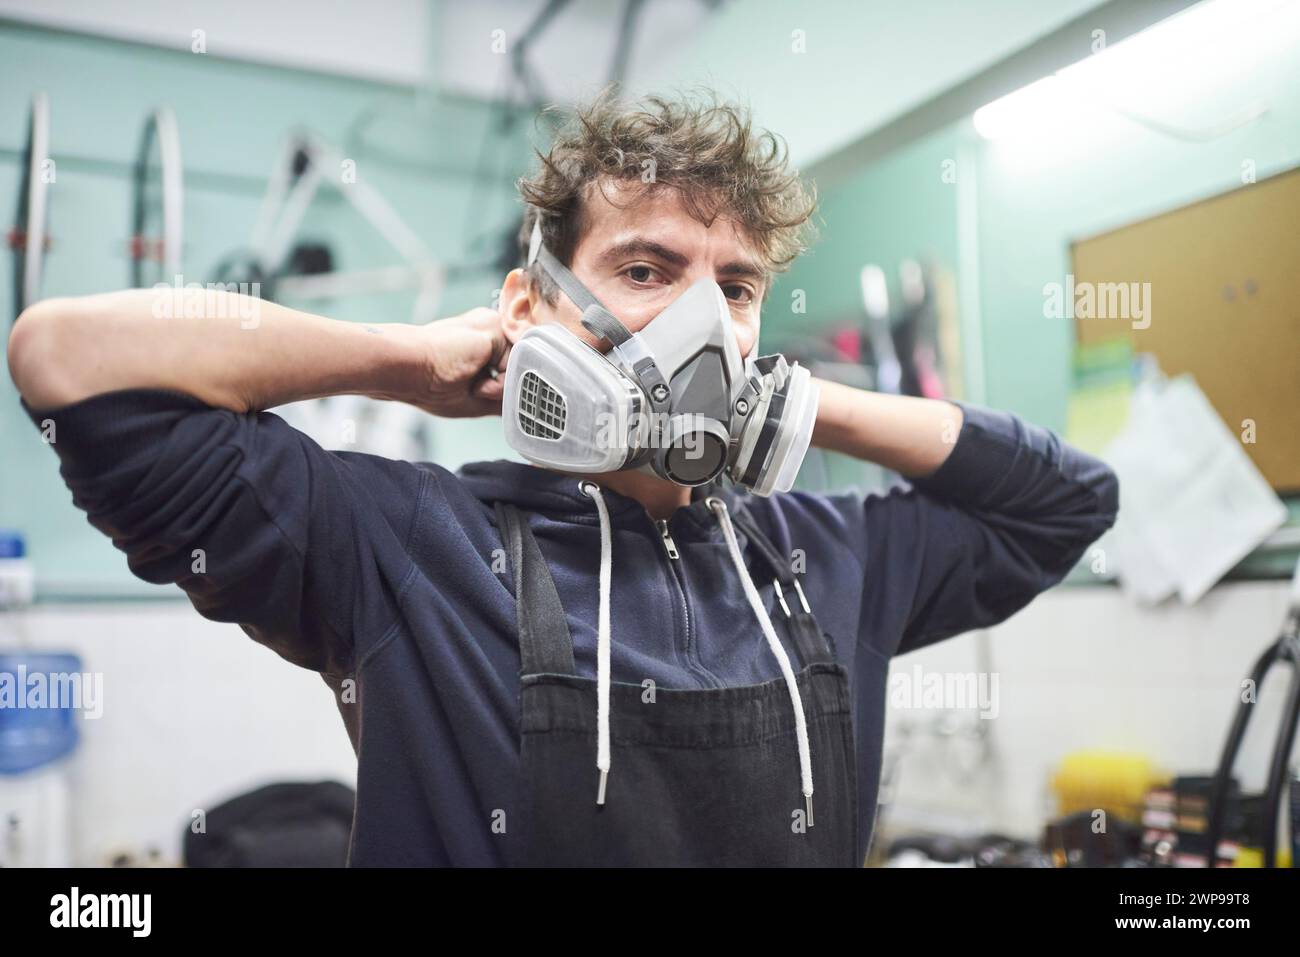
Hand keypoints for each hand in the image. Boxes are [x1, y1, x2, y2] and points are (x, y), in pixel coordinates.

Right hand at [390, 307, 510, 417]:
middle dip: (497, 390)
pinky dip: (494, 385)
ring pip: (518, 371)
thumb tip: (525, 402)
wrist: (405, 369)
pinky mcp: (495, 330)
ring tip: (466, 381)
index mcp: (482, 342)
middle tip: (466, 385)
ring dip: (495, 389)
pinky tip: (470, 376)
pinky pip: (513, 369)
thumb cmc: (428, 385)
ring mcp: (494, 327)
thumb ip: (504, 395)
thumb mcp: (475, 398)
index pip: (510, 371)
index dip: (495, 391)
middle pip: (518, 371)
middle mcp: (491, 330)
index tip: (468, 389)